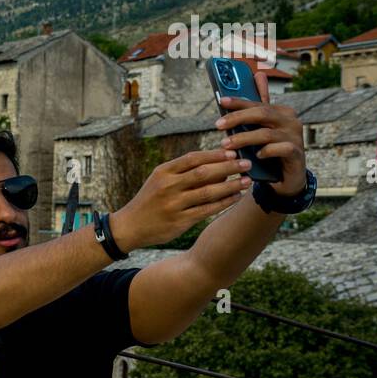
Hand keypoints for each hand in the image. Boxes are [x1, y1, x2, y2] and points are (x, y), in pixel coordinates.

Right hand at [111, 147, 251, 250]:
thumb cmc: (150, 200)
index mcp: (163, 172)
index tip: (232, 151)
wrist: (129, 226)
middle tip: (247, 163)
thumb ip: (182, 172)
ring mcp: (174, 205)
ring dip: (231, 185)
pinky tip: (235, 197)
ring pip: (208, 192)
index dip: (215, 154)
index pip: (193, 158)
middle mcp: (168, 187)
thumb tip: (216, 162)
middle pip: (204, 173)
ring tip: (246, 181)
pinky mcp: (180, 221)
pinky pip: (207, 210)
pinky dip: (224, 202)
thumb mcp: (159, 180)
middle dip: (228, 166)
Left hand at [215, 70, 306, 195]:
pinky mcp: (297, 154)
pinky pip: (281, 149)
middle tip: (218, 125)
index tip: (221, 101)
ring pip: (267, 133)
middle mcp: (291, 121)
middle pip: (262, 114)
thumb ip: (256, 108)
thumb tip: (258, 75)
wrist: (287, 178)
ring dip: (244, 139)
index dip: (239, 101)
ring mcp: (296, 137)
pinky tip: (256, 156)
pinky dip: (267, 151)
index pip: (257, 103)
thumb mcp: (260, 129)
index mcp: (281, 112)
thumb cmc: (271, 150)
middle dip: (238, 118)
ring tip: (226, 145)